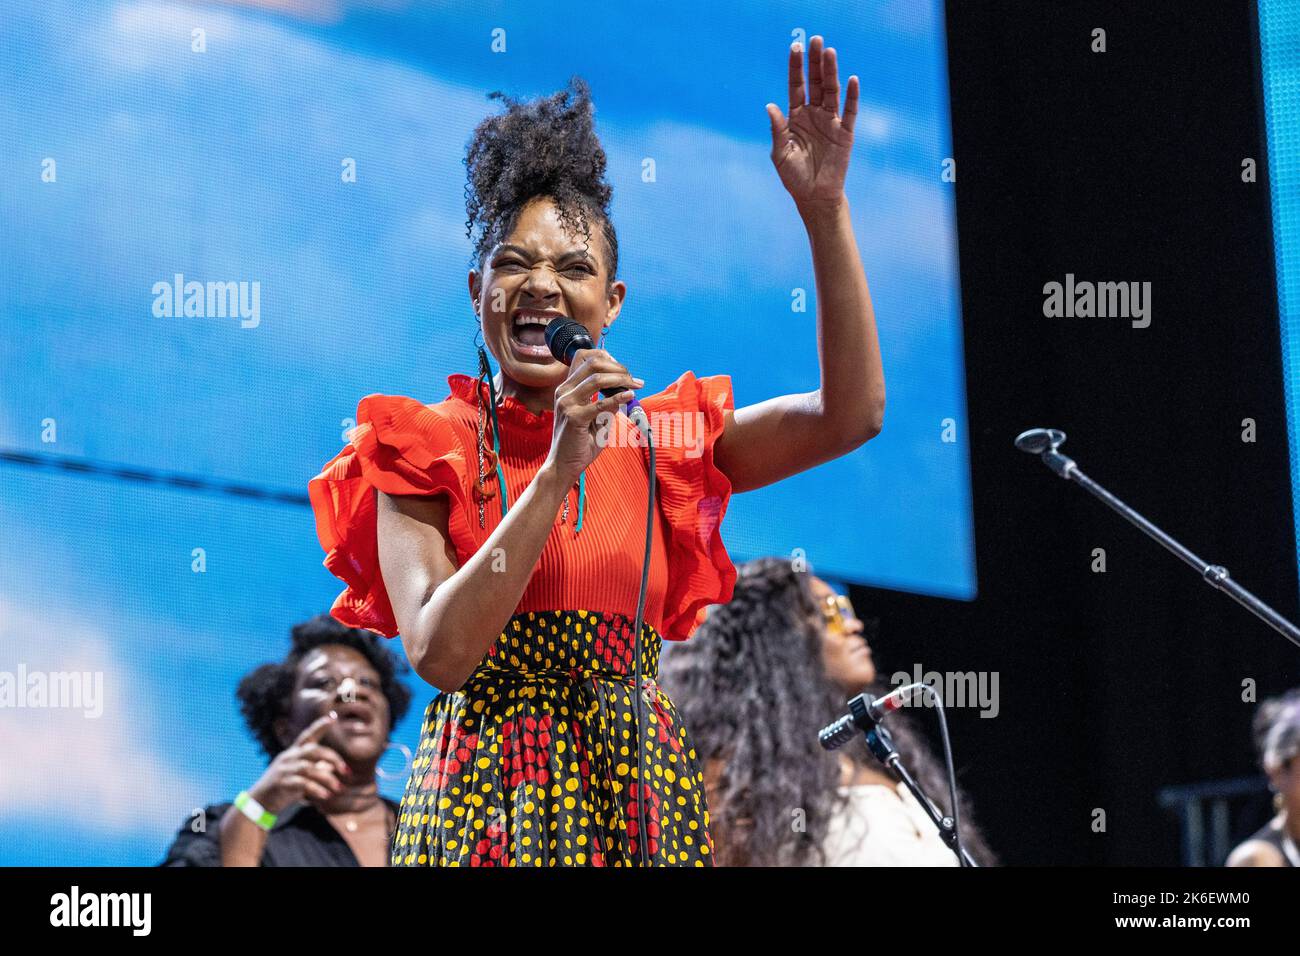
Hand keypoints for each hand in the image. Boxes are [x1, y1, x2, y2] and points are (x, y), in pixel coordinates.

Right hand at [248, 713, 350, 813]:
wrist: (259, 803)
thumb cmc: (282, 788)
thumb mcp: (299, 776)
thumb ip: (314, 769)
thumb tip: (331, 767)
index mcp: (293, 753)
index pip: (307, 735)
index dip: (320, 726)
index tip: (333, 716)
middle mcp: (289, 758)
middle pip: (313, 750)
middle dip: (333, 758)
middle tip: (346, 770)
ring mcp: (284, 770)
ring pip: (309, 768)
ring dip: (327, 778)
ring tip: (338, 787)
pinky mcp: (282, 783)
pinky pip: (302, 784)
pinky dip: (316, 789)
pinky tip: (326, 796)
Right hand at [545, 348, 642, 485]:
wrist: (563, 466)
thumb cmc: (579, 443)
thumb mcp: (596, 418)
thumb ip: (607, 403)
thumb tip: (625, 390)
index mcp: (567, 389)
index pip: (584, 358)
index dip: (607, 358)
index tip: (624, 369)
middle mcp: (564, 392)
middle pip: (593, 364)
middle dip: (618, 368)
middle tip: (633, 379)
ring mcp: (567, 403)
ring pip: (597, 379)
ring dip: (621, 379)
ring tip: (636, 385)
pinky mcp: (574, 417)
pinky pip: (600, 403)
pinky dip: (618, 398)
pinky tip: (629, 396)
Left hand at [765, 35, 857, 208]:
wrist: (814, 197)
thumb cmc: (794, 177)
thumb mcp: (780, 154)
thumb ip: (777, 130)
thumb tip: (770, 106)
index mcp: (796, 117)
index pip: (796, 86)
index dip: (796, 68)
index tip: (795, 48)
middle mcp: (814, 115)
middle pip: (816, 82)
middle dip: (815, 62)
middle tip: (815, 40)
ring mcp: (830, 122)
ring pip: (832, 91)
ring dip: (831, 72)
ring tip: (829, 52)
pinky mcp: (845, 133)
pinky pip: (849, 111)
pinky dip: (851, 96)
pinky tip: (852, 80)